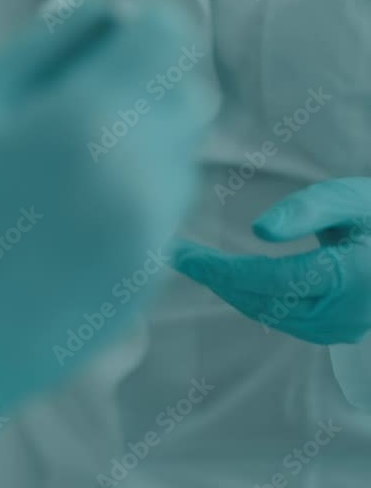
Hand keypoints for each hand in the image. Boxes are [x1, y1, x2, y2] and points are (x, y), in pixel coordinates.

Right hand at [0, 0, 209, 487]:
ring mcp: (151, 240)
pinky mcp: (144, 284)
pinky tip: (52, 231)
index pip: (167, 34)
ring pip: (176, 158)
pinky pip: (156, 215)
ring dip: (133, 147)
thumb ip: (42, 47)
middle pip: (187, 95)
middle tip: (64, 113)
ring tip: (48, 181)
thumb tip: (108, 13)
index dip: (130, 29)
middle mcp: (142, 180)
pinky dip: (121, 204)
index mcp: (89, 123)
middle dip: (139, 87)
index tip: (91, 47)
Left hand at [174, 178, 370, 344]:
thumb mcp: (353, 200)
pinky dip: (250, 296)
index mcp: (352, 279)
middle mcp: (345, 314)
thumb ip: (308, 210)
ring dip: (228, 287)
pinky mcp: (334, 331)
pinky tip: (226, 276)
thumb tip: (259, 231)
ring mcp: (340, 329)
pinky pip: (280, 316)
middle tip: (178, 253)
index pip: (268, 279)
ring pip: (266, 311)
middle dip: (215, 277)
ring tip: (195, 261)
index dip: (220, 268)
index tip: (181, 254)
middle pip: (260, 299)